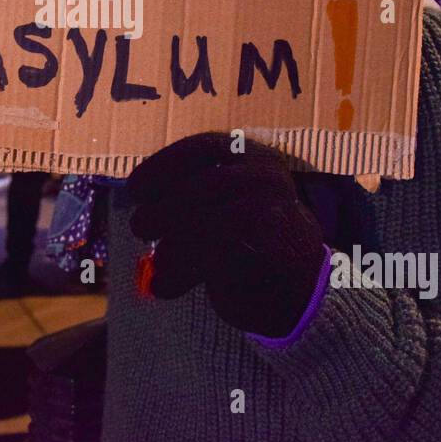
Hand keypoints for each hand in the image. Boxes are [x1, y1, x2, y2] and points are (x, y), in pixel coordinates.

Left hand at [125, 133, 324, 337]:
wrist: (304, 292)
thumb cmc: (254, 246)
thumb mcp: (226, 205)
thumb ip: (193, 197)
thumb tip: (141, 204)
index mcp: (256, 158)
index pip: (203, 149)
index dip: (163, 165)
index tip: (135, 188)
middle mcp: (267, 178)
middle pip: (199, 188)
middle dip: (162, 210)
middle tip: (139, 228)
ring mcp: (273, 211)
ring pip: (205, 223)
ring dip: (170, 247)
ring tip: (157, 265)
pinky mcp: (271, 249)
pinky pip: (211, 258)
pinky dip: (180, 273)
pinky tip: (165, 288)